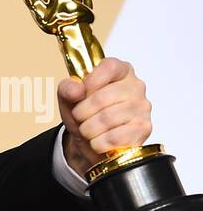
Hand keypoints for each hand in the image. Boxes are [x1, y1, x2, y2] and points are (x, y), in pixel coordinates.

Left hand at [58, 57, 151, 175]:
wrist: (90, 141)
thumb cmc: (84, 114)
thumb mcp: (68, 98)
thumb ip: (67, 88)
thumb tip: (76, 90)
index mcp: (120, 71)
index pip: (110, 67)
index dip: (90, 81)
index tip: (80, 93)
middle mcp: (136, 86)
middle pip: (101, 98)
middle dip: (81, 113)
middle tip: (79, 118)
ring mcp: (142, 107)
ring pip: (106, 119)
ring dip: (87, 130)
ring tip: (88, 130)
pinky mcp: (143, 129)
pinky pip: (114, 138)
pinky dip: (98, 143)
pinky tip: (99, 140)